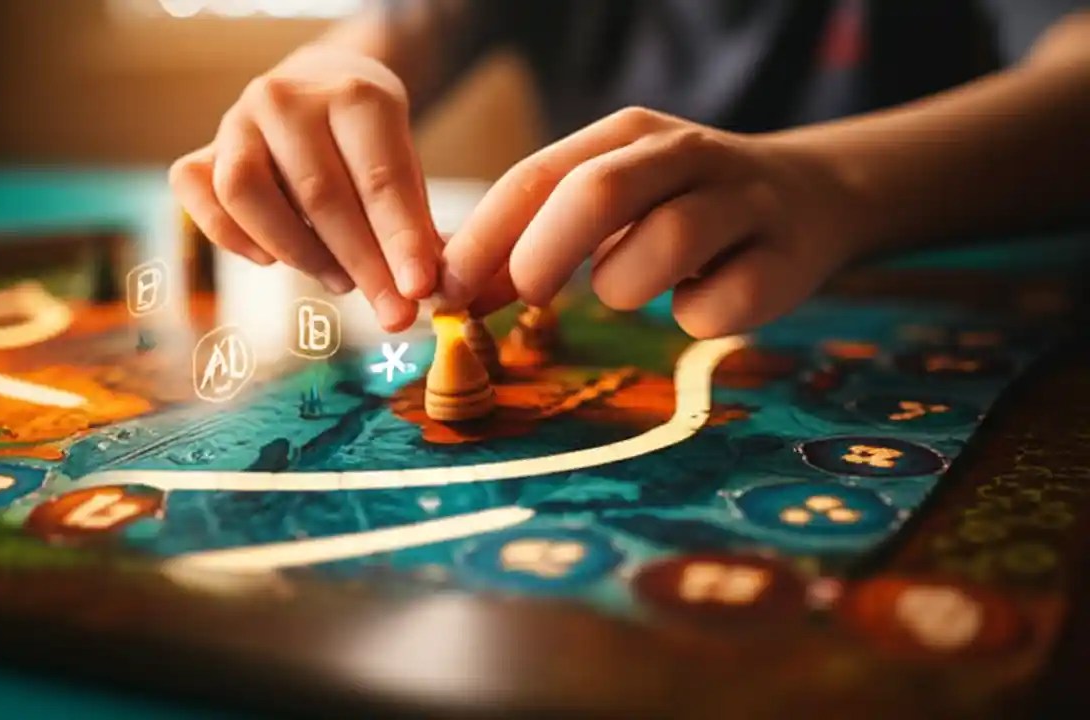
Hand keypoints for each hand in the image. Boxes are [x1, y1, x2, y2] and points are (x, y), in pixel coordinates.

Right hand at [170, 45, 439, 331]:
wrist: (319, 90)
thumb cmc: (369, 145)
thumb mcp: (405, 166)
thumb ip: (414, 225)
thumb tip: (429, 291)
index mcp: (353, 94)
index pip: (380, 179)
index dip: (401, 241)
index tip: (419, 291)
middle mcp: (287, 99)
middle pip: (320, 194)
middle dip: (363, 265)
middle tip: (392, 313)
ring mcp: (236, 122)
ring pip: (247, 193)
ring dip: (298, 252)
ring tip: (340, 281)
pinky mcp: (200, 153)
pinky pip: (201, 198)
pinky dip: (232, 238)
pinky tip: (271, 260)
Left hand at [440, 107, 856, 337]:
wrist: (811, 197)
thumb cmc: (680, 208)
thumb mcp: (608, 205)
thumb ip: (532, 238)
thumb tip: (453, 291)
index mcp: (626, 135)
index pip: (536, 176)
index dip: (482, 238)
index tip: (447, 290)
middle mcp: (683, 155)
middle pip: (596, 195)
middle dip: (543, 256)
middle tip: (527, 297)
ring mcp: (739, 202)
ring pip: (659, 248)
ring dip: (624, 287)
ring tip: (635, 286)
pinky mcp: (783, 260)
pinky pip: (714, 308)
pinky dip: (692, 319)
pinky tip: (702, 299)